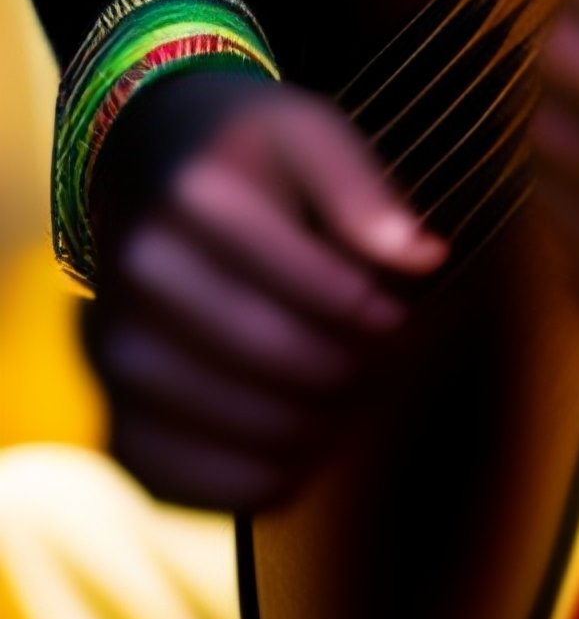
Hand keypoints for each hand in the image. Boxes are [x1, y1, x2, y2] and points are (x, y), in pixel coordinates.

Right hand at [86, 75, 443, 511]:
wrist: (148, 166)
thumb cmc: (251, 152)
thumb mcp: (314, 133)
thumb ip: (367, 192)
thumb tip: (425, 259)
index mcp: (196, 195)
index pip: (312, 285)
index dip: (376, 317)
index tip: (403, 320)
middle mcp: (139, 275)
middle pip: (278, 358)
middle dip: (355, 373)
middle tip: (389, 367)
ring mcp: (115, 353)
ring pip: (241, 428)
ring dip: (319, 429)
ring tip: (353, 399)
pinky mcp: (114, 417)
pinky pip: (190, 485)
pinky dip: (260, 481)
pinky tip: (303, 445)